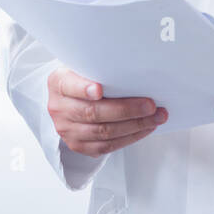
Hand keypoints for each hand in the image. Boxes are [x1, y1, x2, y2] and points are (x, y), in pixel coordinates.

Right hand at [47, 66, 167, 156]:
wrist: (70, 99)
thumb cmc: (84, 79)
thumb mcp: (84, 67)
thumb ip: (99, 69)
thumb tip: (133, 70)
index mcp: (58, 83)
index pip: (70, 86)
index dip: (84, 89)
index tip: (100, 90)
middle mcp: (59, 108)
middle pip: (93, 113)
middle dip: (126, 110)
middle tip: (150, 105)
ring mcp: (67, 130)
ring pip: (103, 132)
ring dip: (134, 126)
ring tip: (155, 117)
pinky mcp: (79, 145)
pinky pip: (107, 146)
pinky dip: (130, 138)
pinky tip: (144, 128)